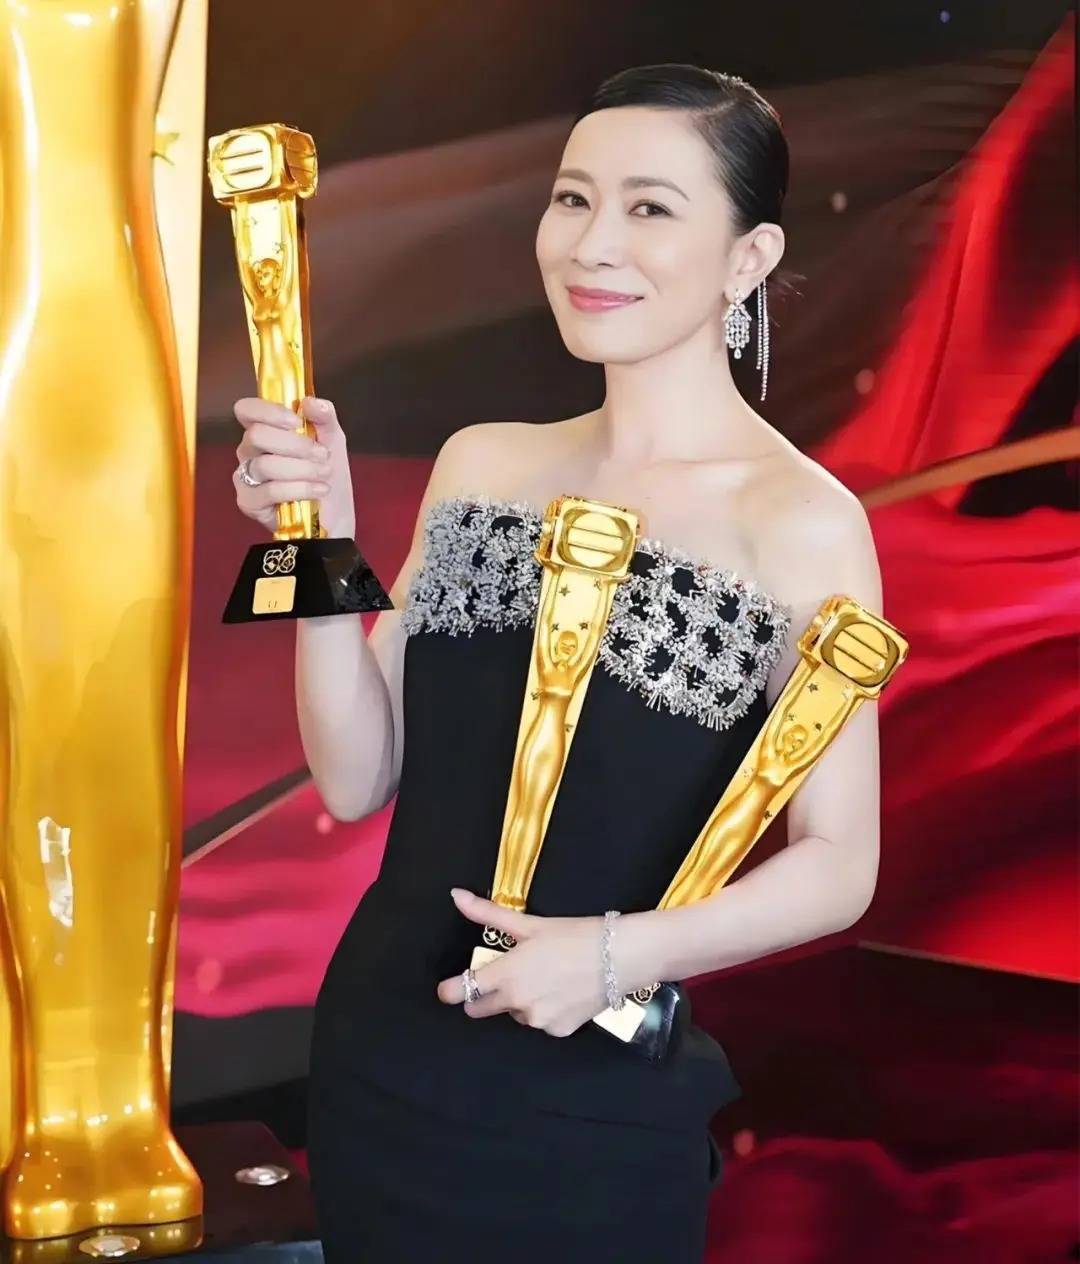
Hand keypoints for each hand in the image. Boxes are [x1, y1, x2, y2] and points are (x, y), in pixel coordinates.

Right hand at [232, 394, 354, 538]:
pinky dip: (299, 489)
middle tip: (322, 455)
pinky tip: (318, 491)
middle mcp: (249, 451)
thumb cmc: (328, 476)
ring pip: (265, 464)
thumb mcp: (333, 440)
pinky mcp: (249, 502)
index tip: (296, 421)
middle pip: (257, 435)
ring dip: (302, 469)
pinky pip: (270, 490)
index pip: (247, 410)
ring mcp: (245, 477)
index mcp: (264, 430)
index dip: (269, 411)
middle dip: (296, 445)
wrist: (335, 516)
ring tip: (324, 475)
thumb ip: (324, 416)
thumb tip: (310, 401)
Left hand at [436, 888, 609, 1038]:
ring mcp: (538, 1021)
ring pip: (514, 1014)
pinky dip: (545, 1010)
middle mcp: (517, 1003)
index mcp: (506, 975)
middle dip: (484, 995)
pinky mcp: (558, 1031)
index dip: (450, 990)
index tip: (449, 987)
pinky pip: (540, 1022)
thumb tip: (456, 895)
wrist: (620, 957)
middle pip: (480, 1009)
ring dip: (520, 1001)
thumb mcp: (529, 923)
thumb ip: (487, 914)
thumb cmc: (574, 935)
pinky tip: (562, 991)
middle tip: (506, 975)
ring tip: (546, 977)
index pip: (460, 992)